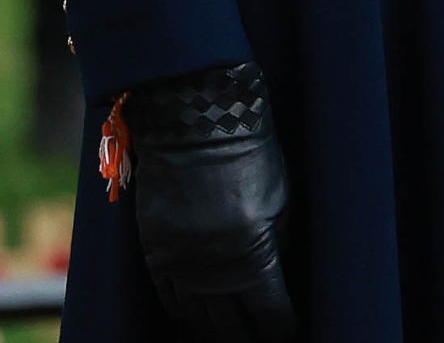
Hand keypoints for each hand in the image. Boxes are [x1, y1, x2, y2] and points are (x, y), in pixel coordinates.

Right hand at [126, 62, 297, 340]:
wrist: (195, 122)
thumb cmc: (249, 155)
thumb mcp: (281, 202)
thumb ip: (279, 248)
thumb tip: (278, 284)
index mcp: (253, 259)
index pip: (272, 317)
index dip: (283, 329)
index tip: (289, 330)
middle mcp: (213, 271)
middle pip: (232, 329)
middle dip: (250, 338)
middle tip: (260, 337)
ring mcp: (180, 264)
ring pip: (198, 321)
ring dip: (215, 333)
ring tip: (230, 336)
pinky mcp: (154, 252)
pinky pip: (169, 301)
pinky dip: (183, 315)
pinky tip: (196, 321)